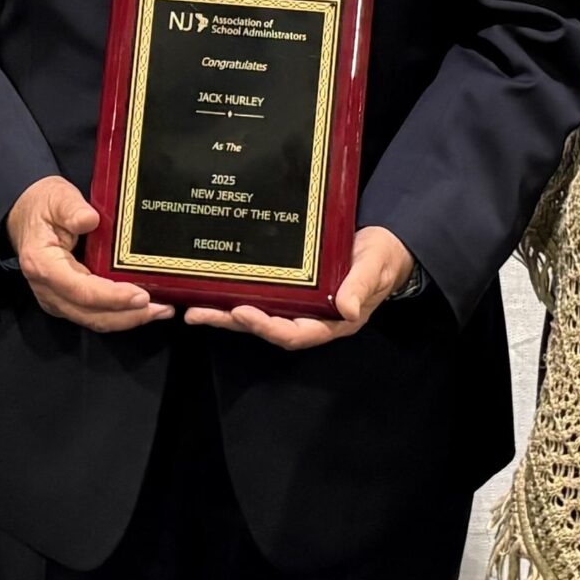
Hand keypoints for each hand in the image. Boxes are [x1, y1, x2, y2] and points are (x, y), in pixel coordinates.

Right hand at [9, 176, 174, 332]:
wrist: (25, 216)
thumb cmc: (43, 206)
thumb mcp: (57, 198)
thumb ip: (72, 208)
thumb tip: (90, 219)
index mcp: (43, 265)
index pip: (81, 290)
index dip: (113, 297)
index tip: (142, 296)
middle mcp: (48, 290)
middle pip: (91, 314)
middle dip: (129, 316)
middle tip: (162, 309)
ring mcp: (57, 299)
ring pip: (95, 320)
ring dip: (129, 319)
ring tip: (161, 310)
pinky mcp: (67, 301)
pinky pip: (95, 314)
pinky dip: (120, 315)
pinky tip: (143, 308)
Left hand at [184, 225, 414, 348]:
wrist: (384, 247)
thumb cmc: (382, 257)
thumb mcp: (374, 268)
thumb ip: (360, 287)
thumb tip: (347, 310)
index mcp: (334, 321)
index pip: (297, 333)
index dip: (268, 327)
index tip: (242, 313)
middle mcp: (312, 319)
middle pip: (269, 328)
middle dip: (233, 322)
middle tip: (199, 313)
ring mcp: (301, 306)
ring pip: (260, 315)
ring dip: (228, 313)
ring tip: (195, 308)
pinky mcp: (293, 291)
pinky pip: (263, 298)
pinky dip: (239, 296)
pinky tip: (216, 290)